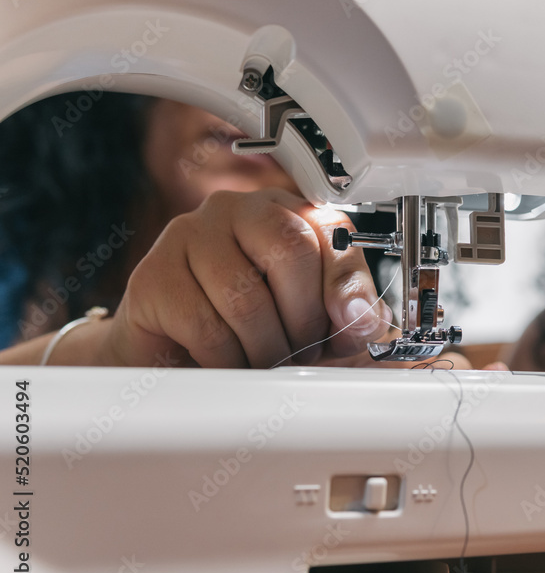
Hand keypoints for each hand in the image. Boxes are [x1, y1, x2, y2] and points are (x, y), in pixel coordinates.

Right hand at [97, 189, 391, 367]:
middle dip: (305, 317)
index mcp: (284, 212)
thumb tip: (363, 316)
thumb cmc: (252, 333)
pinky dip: (227, 358)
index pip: (330, 232)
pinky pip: (205, 325)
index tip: (352, 324)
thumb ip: (349, 316)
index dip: (346, 285)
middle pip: (290, 249)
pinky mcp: (154, 276)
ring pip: (246, 295)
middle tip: (301, 349)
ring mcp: (189, 236)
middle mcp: (236, 211)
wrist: (175, 359)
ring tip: (266, 359)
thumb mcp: (317, 323)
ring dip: (266, 346)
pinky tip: (229, 361)